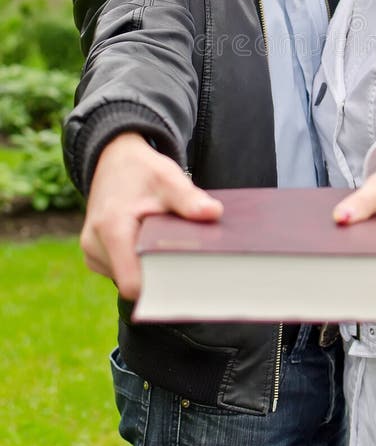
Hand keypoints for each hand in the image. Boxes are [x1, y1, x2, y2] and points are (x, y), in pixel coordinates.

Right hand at [79, 132, 222, 299]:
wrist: (114, 159)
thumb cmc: (142, 169)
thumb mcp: (168, 177)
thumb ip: (188, 198)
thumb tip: (214, 213)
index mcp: (112, 228)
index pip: (133, 283)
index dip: (160, 286)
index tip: (186, 278)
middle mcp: (94, 245)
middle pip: (132, 282)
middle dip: (158, 274)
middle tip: (184, 257)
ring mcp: (92, 252)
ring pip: (127, 278)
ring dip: (148, 266)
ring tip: (163, 241)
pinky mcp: (94, 255)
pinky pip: (121, 270)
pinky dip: (138, 261)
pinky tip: (149, 242)